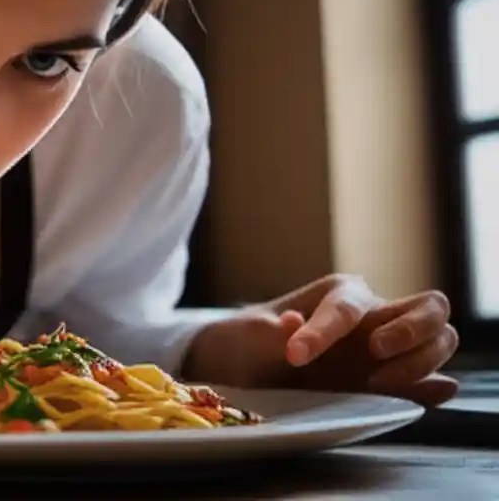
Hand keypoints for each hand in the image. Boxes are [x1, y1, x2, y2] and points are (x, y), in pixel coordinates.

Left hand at [183, 274, 458, 405]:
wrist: (247, 370)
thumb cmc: (247, 342)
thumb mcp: (248, 337)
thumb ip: (268, 333)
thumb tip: (292, 324)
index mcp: (338, 293)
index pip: (346, 307)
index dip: (323, 332)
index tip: (295, 355)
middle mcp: (374, 314)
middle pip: (430, 308)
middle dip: (412, 330)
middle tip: (376, 352)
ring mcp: (390, 348)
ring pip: (441, 339)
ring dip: (421, 363)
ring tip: (376, 385)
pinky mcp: (394, 380)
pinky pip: (431, 381)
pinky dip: (435, 388)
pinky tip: (430, 394)